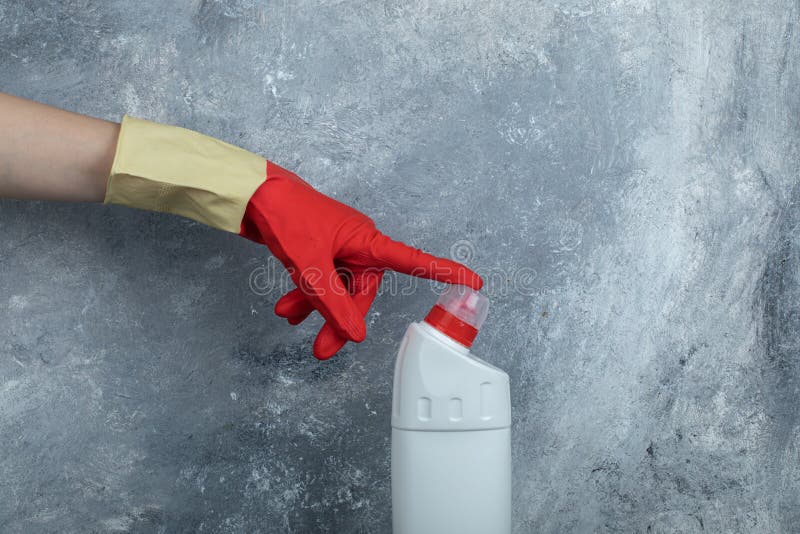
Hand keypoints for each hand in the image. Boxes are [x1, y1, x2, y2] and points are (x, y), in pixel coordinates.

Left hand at [239, 162, 482, 358]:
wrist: (254, 195)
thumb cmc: (287, 217)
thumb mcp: (309, 265)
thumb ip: (331, 302)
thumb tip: (354, 334)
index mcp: (367, 241)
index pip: (413, 261)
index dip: (444, 273)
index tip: (474, 281)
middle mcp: (358, 245)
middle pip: (361, 292)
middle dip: (340, 320)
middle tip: (322, 350)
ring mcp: (339, 249)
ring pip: (337, 289)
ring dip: (316, 308)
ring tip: (288, 318)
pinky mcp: (320, 251)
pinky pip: (322, 281)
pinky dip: (306, 296)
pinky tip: (288, 310)